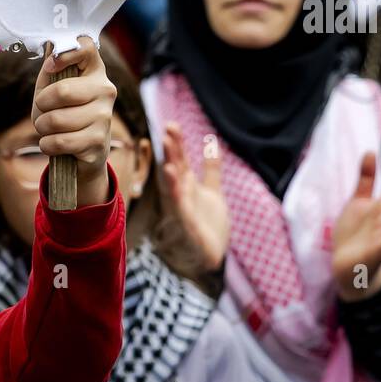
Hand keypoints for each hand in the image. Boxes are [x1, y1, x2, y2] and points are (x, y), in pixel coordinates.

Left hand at [33, 36, 116, 206]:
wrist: (84, 151)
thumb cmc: (64, 112)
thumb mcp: (52, 88)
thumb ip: (51, 69)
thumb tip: (50, 44)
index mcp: (95, 69)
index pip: (85, 47)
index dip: (63, 54)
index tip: (50, 67)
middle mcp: (106, 89)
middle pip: (62, 91)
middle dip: (42, 105)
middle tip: (42, 111)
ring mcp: (105, 116)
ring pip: (57, 120)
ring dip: (42, 127)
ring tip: (47, 128)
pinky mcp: (99, 141)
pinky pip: (60, 141)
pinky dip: (47, 144)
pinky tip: (51, 142)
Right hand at [161, 121, 228, 271]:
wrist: (212, 256)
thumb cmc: (208, 223)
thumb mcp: (212, 191)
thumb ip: (211, 168)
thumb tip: (211, 142)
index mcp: (187, 186)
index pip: (180, 160)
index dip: (177, 144)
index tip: (172, 125)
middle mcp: (182, 196)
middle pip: (176, 171)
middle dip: (172, 154)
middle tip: (167, 133)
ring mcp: (183, 212)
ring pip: (175, 191)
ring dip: (171, 178)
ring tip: (169, 163)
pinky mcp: (189, 228)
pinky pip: (183, 213)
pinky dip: (179, 201)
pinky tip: (178, 192)